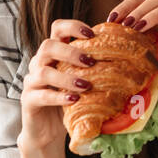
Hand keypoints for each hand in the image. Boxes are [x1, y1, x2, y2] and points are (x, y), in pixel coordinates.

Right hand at [18, 18, 97, 152]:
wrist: (47, 131)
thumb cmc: (69, 102)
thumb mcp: (83, 82)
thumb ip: (95, 69)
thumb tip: (129, 59)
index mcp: (54, 54)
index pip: (57, 28)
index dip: (73, 26)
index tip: (92, 33)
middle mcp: (39, 63)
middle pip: (47, 46)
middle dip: (70, 51)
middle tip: (90, 61)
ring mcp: (31, 81)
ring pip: (42, 71)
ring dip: (66, 77)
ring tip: (85, 85)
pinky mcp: (28, 100)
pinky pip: (40, 95)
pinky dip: (58, 97)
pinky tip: (73, 100)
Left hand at [106, 0, 157, 97]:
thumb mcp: (142, 64)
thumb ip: (127, 55)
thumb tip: (100, 55)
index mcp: (154, 22)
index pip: (137, 3)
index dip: (124, 7)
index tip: (111, 20)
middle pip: (153, 0)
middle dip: (137, 10)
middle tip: (127, 24)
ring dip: (153, 13)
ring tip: (141, 26)